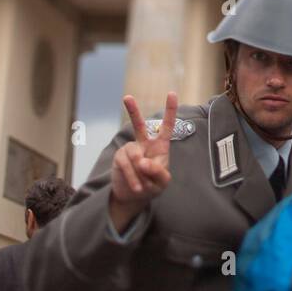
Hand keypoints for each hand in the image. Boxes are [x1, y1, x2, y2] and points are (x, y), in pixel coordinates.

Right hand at [109, 92, 177, 229]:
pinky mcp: (119, 158)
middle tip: (127, 97)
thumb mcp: (162, 182)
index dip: (170, 111)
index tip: (172, 93)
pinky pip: (126, 166)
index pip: (167, 126)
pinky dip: (133, 178)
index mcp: (160, 146)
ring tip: (143, 186)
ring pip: (135, 157)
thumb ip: (158, 172)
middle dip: (132, 111)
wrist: (133, 197)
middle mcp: (144, 144)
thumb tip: (143, 162)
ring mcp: (130, 150)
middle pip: (139, 125)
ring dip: (141, 175)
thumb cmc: (152, 185)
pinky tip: (137, 187)